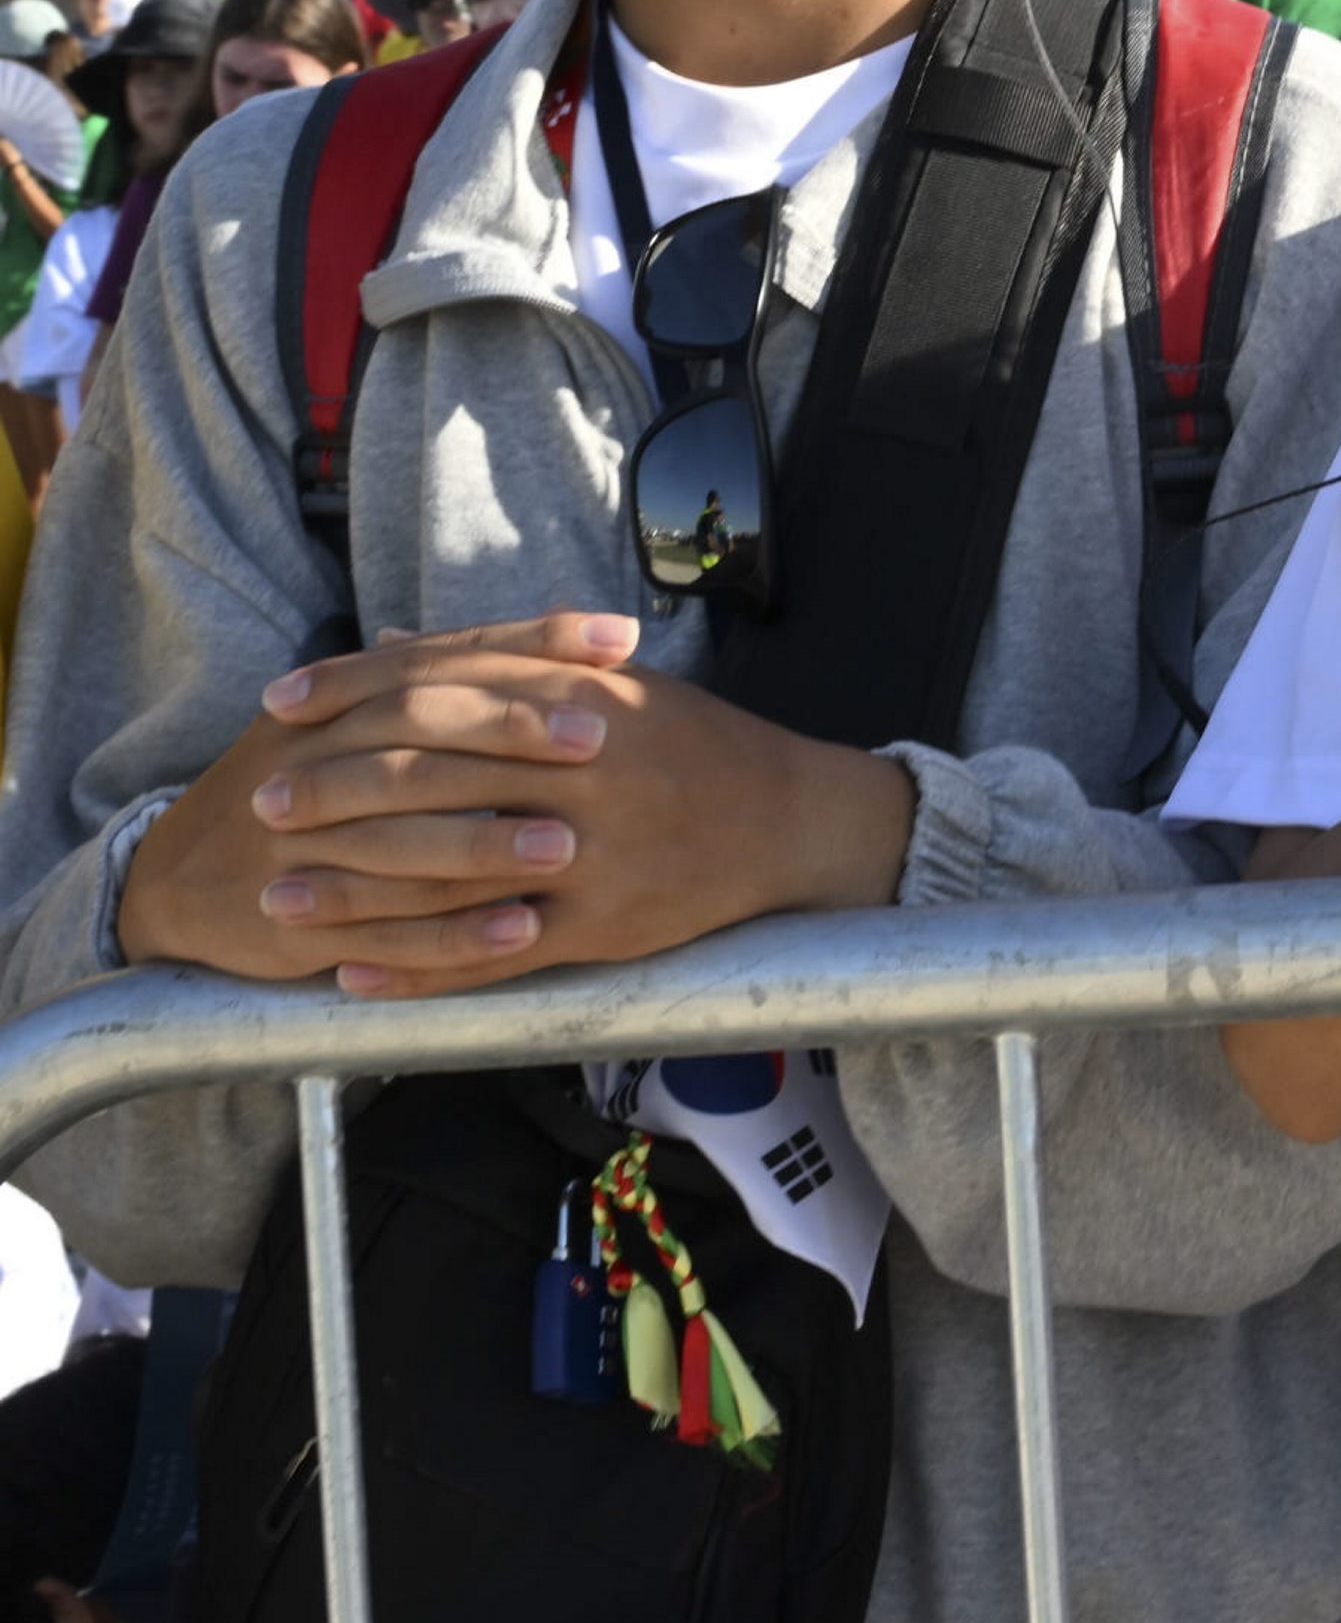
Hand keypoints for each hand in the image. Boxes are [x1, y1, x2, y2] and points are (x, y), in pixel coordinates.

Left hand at [116, 611, 914, 997]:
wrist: (794, 823)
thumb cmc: (695, 747)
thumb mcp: (612, 686)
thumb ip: (508, 666)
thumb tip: (396, 645)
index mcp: (583, 703)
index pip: (444, 688)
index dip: (354, 693)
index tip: (281, 705)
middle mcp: (585, 775)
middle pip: (434, 778)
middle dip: (337, 791)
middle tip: (263, 800)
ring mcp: (593, 857)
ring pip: (450, 876)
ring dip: (355, 891)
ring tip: (279, 897)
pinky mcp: (602, 929)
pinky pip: (494, 955)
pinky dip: (420, 968)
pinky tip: (355, 976)